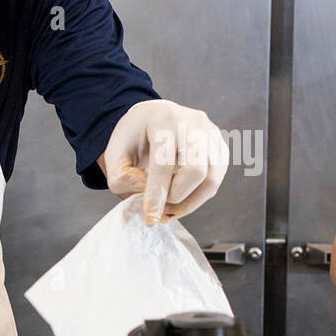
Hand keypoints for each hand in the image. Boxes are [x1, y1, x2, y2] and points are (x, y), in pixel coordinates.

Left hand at [102, 99, 228, 224]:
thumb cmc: (134, 138)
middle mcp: (193, 122)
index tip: (151, 217)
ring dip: (190, 202)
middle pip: (196, 171)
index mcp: (162, 119)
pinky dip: (198, 196)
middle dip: (177, 197)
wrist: (153, 118)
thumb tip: (146, 193)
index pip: (164, 162)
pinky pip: (215, 181)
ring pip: (211, 180)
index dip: (157, 194)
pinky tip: (181, 196)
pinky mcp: (220, 147)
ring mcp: (211, 134)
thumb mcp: (115, 155)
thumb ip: (121, 177)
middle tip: (160, 207)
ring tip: (170, 207)